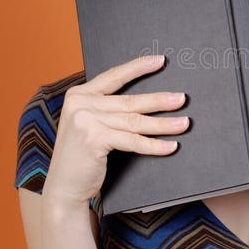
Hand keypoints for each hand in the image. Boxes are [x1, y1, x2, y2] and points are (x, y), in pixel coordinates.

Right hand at [43, 54, 189, 208]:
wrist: (64, 187)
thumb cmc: (81, 157)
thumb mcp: (89, 125)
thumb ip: (106, 110)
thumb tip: (147, 101)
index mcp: (78, 94)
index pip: (114, 76)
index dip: (138, 67)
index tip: (160, 60)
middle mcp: (80, 103)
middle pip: (129, 100)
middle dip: (159, 100)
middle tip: (182, 98)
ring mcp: (85, 120)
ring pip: (134, 121)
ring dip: (163, 123)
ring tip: (184, 123)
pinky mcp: (94, 139)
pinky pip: (132, 141)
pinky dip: (153, 145)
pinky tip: (170, 146)